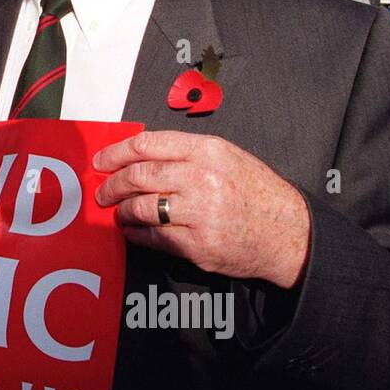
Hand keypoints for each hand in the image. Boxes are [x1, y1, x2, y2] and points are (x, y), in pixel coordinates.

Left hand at [93, 131, 310, 289]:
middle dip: (113, 184)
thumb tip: (140, 157)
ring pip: (141, 208)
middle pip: (139, 176)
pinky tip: (134, 230)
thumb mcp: (227, 157)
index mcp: (208, 151)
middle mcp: (202, 179)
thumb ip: (186, 153)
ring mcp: (200, 213)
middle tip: (104, 191)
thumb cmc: (257, 192)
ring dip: (123, 211)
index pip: (147, 145)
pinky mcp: (197, 245)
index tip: (101, 160)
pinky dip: (137, 233)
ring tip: (120, 212)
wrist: (288, 232)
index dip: (116, 152)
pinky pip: (154, 237)